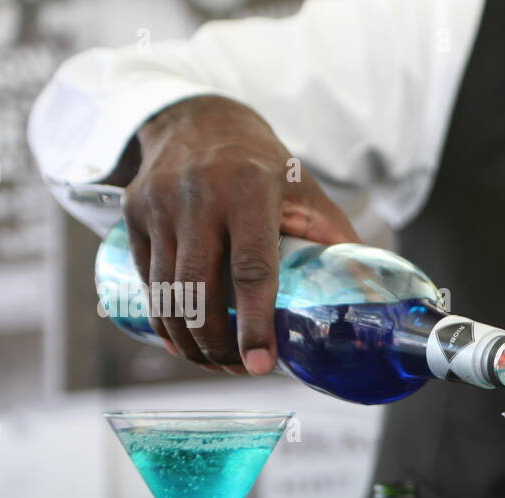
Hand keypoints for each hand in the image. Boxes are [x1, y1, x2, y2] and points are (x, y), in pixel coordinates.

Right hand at [121, 96, 358, 373]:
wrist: (201, 120)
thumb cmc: (266, 169)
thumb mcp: (308, 195)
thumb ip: (337, 244)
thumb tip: (371, 300)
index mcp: (251, 191)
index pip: (251, 270)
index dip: (255, 323)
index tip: (262, 365)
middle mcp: (200, 195)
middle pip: (200, 290)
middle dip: (217, 344)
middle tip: (238, 371)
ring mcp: (159, 204)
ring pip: (167, 293)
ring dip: (189, 341)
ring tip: (215, 362)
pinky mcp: (133, 213)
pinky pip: (147, 281)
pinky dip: (164, 320)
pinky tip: (185, 342)